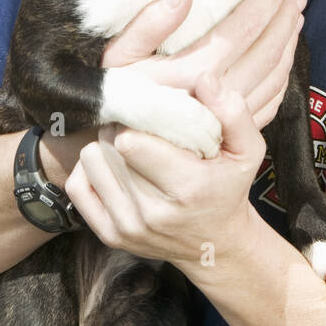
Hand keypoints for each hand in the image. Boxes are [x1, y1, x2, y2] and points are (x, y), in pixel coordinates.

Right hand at [40, 0, 305, 184]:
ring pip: (273, 80)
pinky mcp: (229, 138)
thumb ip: (147, 26)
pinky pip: (268, 106)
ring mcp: (227, 122)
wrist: (111, 164)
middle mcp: (216, 99)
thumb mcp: (116, 61)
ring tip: (296, 21)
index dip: (265, 3)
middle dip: (285, 21)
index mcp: (193, 74)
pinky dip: (282, 79)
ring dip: (288, 47)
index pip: (241, 31)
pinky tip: (284, 63)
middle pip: (265, 54)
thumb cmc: (109, 101)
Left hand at [65, 73, 264, 272]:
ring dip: (106, 146)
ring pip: (91, 161)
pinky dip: (91, 169)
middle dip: (122, 128)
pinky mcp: (110, 235)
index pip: (131, 142)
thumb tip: (204, 79)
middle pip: (109, 147)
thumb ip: (233, 112)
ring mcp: (128, 227)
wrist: (214, 246)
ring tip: (130, 146)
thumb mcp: (248, 151)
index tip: (149, 112)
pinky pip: (78, 185)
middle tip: (141, 127)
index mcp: (187, 187)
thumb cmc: (229, 188)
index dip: (137, 117)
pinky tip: (114, 165)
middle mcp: (153, 213)